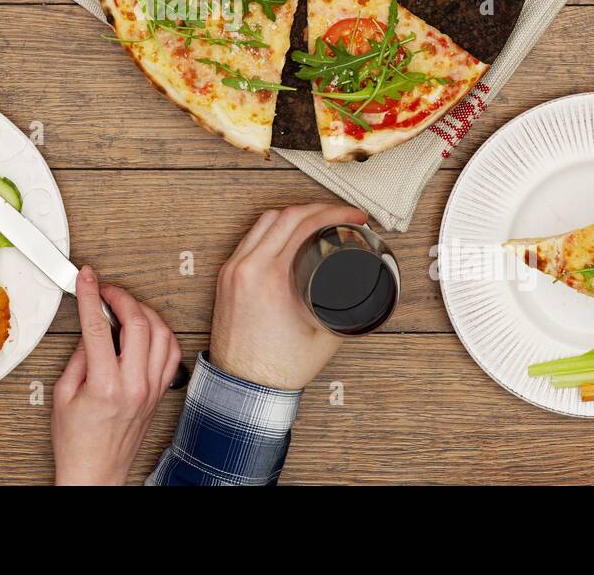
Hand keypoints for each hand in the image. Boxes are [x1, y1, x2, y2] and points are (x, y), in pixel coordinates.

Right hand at [52, 267, 180, 484]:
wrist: (97, 473)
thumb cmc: (77, 443)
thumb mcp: (63, 395)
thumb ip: (78, 356)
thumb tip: (92, 327)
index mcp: (105, 385)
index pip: (98, 326)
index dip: (91, 295)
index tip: (86, 279)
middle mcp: (134, 385)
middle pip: (137, 321)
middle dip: (120, 295)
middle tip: (105, 288)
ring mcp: (152, 388)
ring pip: (162, 332)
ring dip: (143, 310)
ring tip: (125, 305)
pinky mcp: (160, 393)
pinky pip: (172, 352)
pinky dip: (162, 331)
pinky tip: (147, 327)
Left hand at [210, 202, 366, 389]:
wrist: (243, 387)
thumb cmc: (278, 368)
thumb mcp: (326, 331)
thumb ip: (348, 305)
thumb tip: (367, 283)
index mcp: (271, 277)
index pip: (305, 223)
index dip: (336, 212)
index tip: (355, 216)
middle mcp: (247, 267)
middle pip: (286, 214)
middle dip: (319, 207)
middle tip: (341, 214)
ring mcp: (232, 270)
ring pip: (264, 221)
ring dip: (294, 213)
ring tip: (317, 218)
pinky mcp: (226, 276)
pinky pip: (249, 237)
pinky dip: (272, 228)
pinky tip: (287, 231)